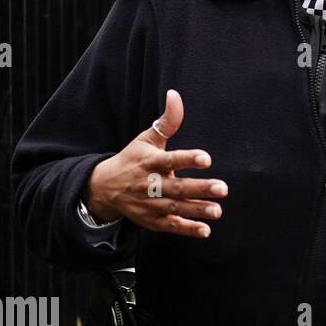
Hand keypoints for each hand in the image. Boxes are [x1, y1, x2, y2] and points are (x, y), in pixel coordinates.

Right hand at [83, 89, 227, 238]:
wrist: (102, 188)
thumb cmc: (132, 159)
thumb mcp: (146, 139)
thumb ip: (167, 121)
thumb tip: (175, 94)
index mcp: (149, 162)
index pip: (170, 160)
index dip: (188, 159)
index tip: (206, 159)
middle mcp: (148, 184)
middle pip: (176, 188)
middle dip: (199, 189)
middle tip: (223, 188)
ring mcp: (149, 204)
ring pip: (175, 209)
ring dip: (197, 210)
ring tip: (217, 211)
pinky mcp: (150, 221)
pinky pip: (170, 226)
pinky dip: (186, 229)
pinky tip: (205, 230)